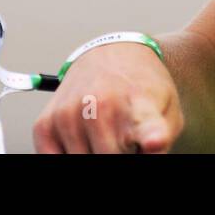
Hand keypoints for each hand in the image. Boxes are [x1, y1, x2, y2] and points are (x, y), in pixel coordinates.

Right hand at [32, 42, 183, 152]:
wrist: (111, 53)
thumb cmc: (142, 90)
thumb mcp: (168, 110)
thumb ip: (162, 140)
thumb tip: (147, 153)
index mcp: (140, 105)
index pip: (147, 127)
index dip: (152, 137)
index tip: (154, 141)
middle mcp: (101, 106)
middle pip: (110, 160)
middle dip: (121, 156)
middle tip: (125, 140)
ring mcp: (70, 114)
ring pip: (82, 161)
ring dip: (94, 155)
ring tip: (106, 135)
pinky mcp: (46, 123)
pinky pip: (52, 158)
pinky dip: (69, 155)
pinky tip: (83, 141)